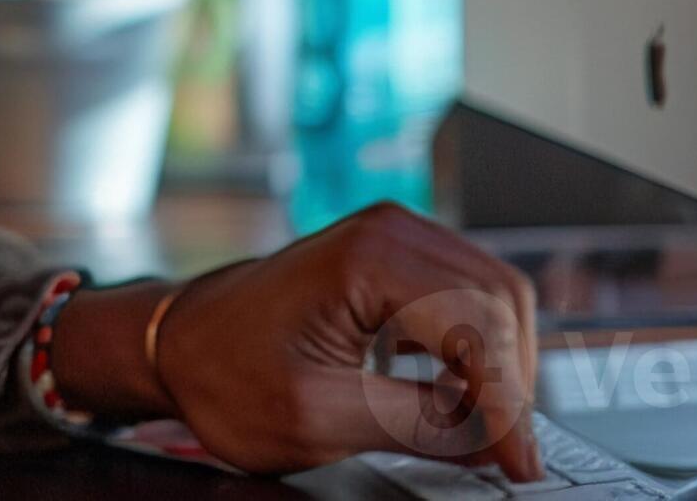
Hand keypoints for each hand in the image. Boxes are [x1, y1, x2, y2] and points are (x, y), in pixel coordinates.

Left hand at [51, 202, 542, 479]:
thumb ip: (416, 425)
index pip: (476, 326)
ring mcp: (392, 235)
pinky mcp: (393, 255)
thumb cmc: (225, 373)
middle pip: (498, 303)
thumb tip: (495, 440)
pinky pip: (466, 294)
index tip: (520, 465)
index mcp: (368, 258)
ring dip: (500, 364)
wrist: (176, 340)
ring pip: (493, 296)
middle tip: (504, 453)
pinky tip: (459, 395)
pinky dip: (478, 346)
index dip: (507, 403)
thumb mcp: (318, 418)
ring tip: (482, 430)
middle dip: (510, 381)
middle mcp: (388, 230)